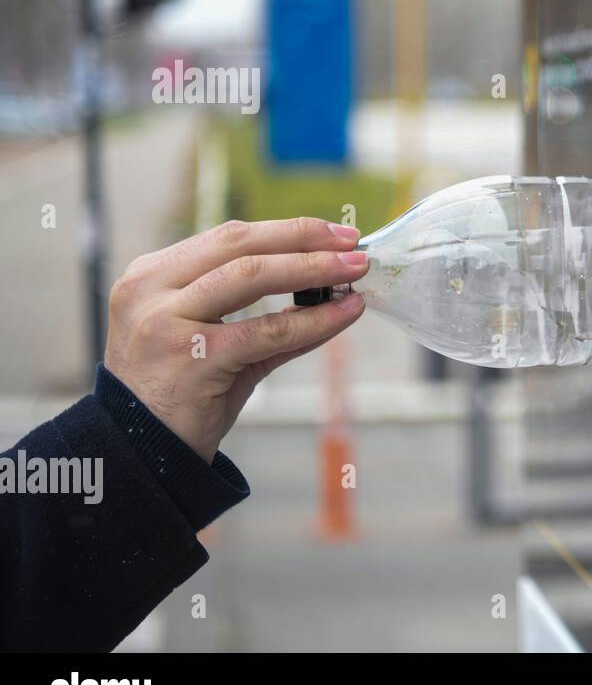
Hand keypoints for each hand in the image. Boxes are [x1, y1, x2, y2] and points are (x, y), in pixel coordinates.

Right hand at [104, 218, 369, 461]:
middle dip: (302, 239)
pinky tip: (344, 313)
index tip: (332, 232)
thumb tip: (333, 291)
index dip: (286, 231)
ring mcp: (165, 321)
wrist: (144, 453)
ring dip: (312, 269)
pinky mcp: (191, 357)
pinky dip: (313, 320)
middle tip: (351, 245)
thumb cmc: (183, 394)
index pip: (228, 237)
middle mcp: (151, 290)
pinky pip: (266, 331)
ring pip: (251, 276)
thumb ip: (265, 314)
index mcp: (152, 276)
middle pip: (239, 245)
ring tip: (354, 271)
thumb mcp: (217, 340)